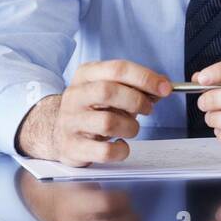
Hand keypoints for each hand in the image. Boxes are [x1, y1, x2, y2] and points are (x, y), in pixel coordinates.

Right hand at [16, 60, 172, 165]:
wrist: (56, 131)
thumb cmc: (92, 109)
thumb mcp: (111, 89)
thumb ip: (137, 87)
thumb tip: (163, 85)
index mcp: (86, 75)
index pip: (118, 69)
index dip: (145, 78)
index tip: (165, 88)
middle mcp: (75, 95)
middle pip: (109, 92)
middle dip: (137, 101)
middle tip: (148, 109)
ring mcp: (71, 121)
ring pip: (107, 122)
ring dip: (130, 127)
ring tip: (130, 129)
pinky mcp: (72, 147)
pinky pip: (104, 151)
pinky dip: (121, 150)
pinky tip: (120, 145)